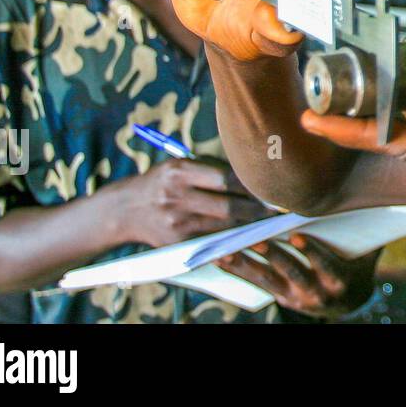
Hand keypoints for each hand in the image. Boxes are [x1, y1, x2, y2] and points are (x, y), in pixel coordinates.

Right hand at [121, 158, 266, 247]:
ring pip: (224, 226)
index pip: (227, 178)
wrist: (125, 209)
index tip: (273, 186)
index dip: (252, 185)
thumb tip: (251, 172)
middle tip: (280, 208)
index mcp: (180, 172)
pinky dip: (232, 236)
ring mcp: (177, 222)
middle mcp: (177, 196)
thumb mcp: (180, 165)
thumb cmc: (161, 181)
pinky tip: (247, 233)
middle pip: (228, 206)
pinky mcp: (177, 241)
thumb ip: (211, 168)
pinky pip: (212, 239)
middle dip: (257, 209)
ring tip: (270, 220)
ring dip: (249, 224)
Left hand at [219, 236, 381, 320]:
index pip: (326, 266)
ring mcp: (297, 299)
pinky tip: (223, 259)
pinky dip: (239, 271)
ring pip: (269, 281)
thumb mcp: (368, 253)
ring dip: (249, 265)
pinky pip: (257, 284)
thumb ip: (371, 231)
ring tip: (230, 251)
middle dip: (275, 257)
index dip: (313, 251)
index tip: (298, 235)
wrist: (349, 302)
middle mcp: (318, 295)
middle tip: (258, 241)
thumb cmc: (359, 265)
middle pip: (294, 274)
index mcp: (341, 281)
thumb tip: (376, 196)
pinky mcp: (282, 298)